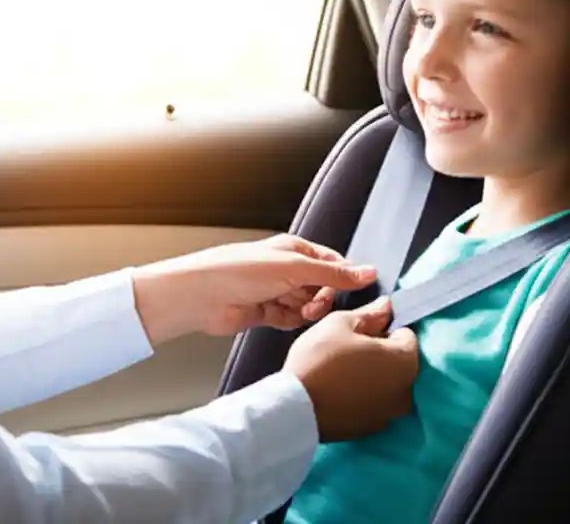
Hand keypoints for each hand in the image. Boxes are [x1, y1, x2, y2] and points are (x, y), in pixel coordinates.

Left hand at [132, 234, 377, 343]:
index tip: (354, 291)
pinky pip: (289, 318)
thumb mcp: (295, 269)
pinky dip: (291, 321)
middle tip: (316, 305)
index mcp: (295, 249)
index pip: (332, 263)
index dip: (344, 277)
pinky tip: (285, 318)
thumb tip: (367, 272)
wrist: (202, 296)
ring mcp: (275, 291)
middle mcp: (286, 269)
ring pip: (306, 305)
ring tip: (298, 312)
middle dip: (323, 298)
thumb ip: (333, 275)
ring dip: (306, 311)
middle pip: (321, 287)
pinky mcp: (264, 312)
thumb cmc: (239, 271)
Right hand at [283, 298, 418, 441]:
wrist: (294, 408)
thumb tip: (388, 306)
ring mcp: (391, 414)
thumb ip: (370, 314)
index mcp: (405, 361)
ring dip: (376, 377)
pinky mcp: (373, 429)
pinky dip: (366, 397)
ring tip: (345, 373)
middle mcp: (406, 390)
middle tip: (351, 350)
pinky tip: (342, 393)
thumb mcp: (340, 323)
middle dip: (383, 354)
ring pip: (389, 385)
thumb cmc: (319, 359)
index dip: (385, 329)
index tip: (362, 332)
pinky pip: (376, 405)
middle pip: (401, 362)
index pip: (407, 335)